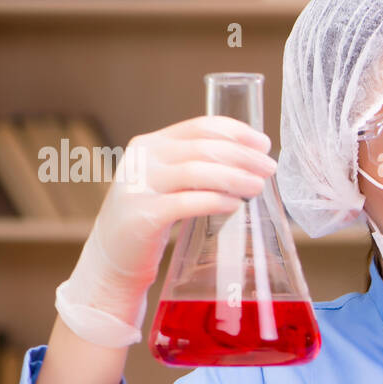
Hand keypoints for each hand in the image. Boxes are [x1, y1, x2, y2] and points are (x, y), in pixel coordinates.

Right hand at [58, 116, 275, 345]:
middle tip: (269, 169)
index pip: (200, 126)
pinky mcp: (142, 216)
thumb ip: (196, 166)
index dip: (237, 132)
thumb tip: (251, 160)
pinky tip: (235, 206)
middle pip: (203, 147)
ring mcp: (139, 187)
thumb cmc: (151, 217)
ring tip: (258, 187)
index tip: (264, 144)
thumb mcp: (168, 182)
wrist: (112, 257)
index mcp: (151, 144)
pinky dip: (215, 201)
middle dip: (243, 156)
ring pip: (196, 172)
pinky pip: (185, 203)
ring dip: (234, 177)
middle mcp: (142, 159)